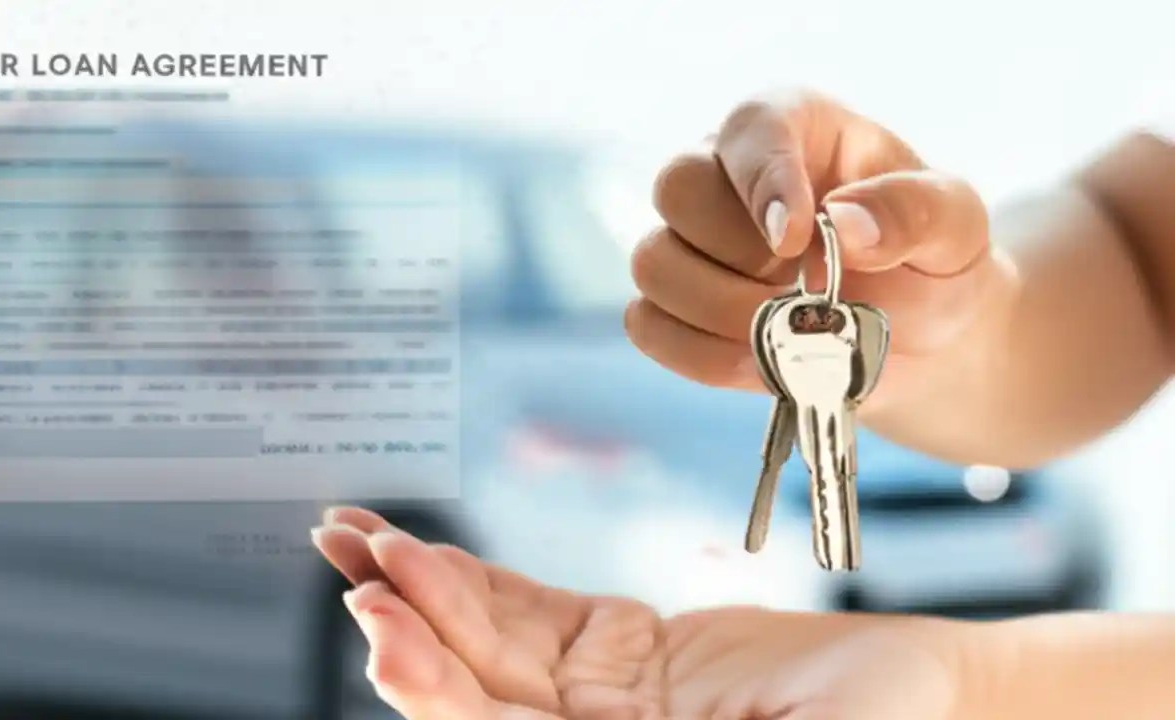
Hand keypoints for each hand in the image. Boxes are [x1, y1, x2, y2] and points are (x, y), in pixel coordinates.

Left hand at [314, 507, 977, 719]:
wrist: (919, 686)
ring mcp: (598, 695)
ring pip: (486, 642)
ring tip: (359, 539)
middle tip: (356, 567)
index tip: (381, 629)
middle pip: (473, 691)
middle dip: (409, 627)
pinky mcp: (615, 646)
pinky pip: (528, 608)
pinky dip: (473, 577)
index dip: (435, 689)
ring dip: (423, 590)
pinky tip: (421, 548)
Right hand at [626, 90, 1016, 418]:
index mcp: (793, 128)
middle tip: (803, 290)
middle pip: (675, 187)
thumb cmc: (931, 263)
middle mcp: (725, 174)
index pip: (750, 128)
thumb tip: (848, 226)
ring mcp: (689, 242)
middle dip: (737, 254)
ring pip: (653, 263)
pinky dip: (700, 355)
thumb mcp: (955, 225)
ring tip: (789, 333)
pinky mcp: (673, 307)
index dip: (763, 181)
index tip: (796, 240)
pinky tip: (759, 361)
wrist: (919, 340)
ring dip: (720, 312)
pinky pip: (648, 326)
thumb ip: (915, 211)